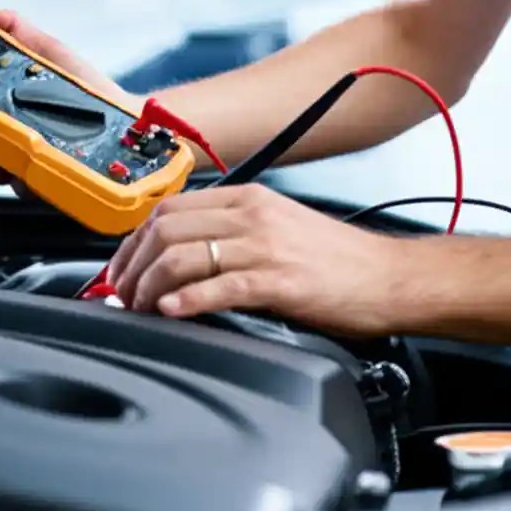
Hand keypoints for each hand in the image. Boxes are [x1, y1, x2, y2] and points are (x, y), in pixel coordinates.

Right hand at [0, 2, 143, 193]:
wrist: (126, 121)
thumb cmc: (86, 87)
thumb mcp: (48, 51)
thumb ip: (13, 28)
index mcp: (2, 105)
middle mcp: (9, 135)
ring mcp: (24, 161)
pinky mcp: (44, 182)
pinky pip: (23, 185)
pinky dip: (17, 179)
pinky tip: (19, 170)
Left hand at [106, 184, 405, 335]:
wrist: (390, 279)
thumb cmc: (339, 262)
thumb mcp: (280, 229)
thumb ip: (233, 234)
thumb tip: (183, 256)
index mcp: (249, 199)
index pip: (169, 208)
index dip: (133, 241)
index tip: (120, 268)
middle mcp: (253, 216)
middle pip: (165, 230)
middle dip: (131, 266)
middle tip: (122, 295)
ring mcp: (265, 247)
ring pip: (182, 256)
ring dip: (149, 287)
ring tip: (140, 309)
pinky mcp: (279, 282)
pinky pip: (218, 287)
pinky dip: (186, 300)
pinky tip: (171, 312)